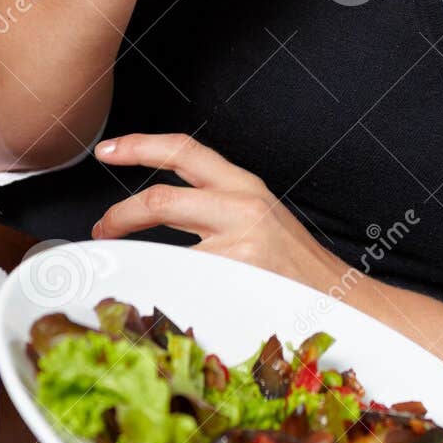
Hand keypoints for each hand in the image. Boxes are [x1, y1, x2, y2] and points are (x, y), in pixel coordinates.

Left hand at [90, 133, 342, 289]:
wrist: (341, 296)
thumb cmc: (295, 266)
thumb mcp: (259, 220)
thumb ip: (217, 210)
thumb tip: (158, 215)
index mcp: (245, 186)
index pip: (185, 151)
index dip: (140, 145)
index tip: (109, 149)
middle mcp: (242, 205)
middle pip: (162, 196)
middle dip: (120, 213)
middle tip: (101, 228)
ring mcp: (240, 241)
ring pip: (168, 243)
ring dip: (136, 257)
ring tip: (125, 269)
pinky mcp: (239, 273)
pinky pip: (184, 277)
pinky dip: (163, 286)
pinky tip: (158, 296)